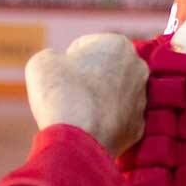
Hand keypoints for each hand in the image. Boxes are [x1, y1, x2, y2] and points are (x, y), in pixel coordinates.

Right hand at [25, 33, 148, 155]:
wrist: (78, 140)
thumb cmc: (61, 93)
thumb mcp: (43, 61)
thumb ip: (53, 56)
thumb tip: (59, 66)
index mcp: (118, 44)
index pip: (85, 46)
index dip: (67, 61)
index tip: (61, 77)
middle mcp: (138, 68)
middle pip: (103, 70)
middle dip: (88, 79)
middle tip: (69, 93)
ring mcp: (141, 99)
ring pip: (112, 95)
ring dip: (97, 100)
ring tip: (78, 112)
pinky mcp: (139, 127)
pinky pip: (116, 120)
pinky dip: (104, 123)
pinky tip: (88, 128)